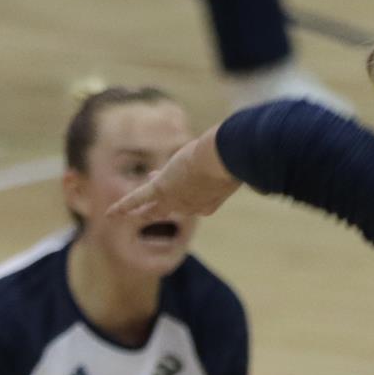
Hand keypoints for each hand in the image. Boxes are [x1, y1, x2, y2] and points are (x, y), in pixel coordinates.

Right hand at [107, 127, 241, 225]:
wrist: (225, 159)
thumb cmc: (235, 159)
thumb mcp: (238, 166)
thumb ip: (247, 174)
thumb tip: (262, 178)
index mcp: (211, 201)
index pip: (195, 202)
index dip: (187, 194)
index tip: (183, 184)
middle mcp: (192, 206)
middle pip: (173, 206)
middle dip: (164, 203)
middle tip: (151, 206)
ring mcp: (175, 199)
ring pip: (154, 206)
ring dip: (141, 208)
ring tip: (125, 215)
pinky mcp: (161, 190)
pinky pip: (138, 199)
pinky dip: (124, 206)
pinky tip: (111, 213)